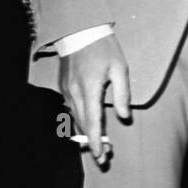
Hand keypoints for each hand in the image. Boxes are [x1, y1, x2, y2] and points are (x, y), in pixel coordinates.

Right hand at [60, 34, 130, 162]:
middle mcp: (75, 92)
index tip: (101, 155)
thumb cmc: (104, 48)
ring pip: (75, 118)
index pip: (92, 121)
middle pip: (82, 124)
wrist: (80, 31)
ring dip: (85, 132)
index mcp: (90, 88)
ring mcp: (66, 90)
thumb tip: (124, 117)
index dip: (96, 141)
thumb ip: (123, 94)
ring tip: (98, 144)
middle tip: (104, 156)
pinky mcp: (64, 87)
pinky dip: (79, 120)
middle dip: (92, 141)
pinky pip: (71, 108)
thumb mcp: (120, 68)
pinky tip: (87, 124)